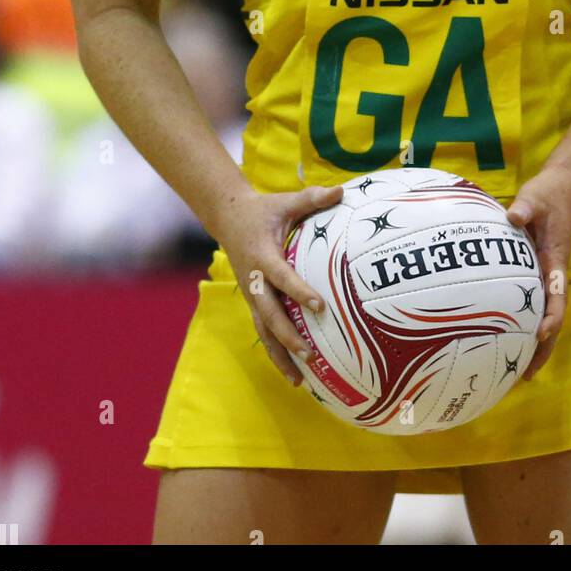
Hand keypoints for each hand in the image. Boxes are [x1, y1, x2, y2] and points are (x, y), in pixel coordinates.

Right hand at [219, 183, 344, 386]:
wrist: (228, 218)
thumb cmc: (263, 210)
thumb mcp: (285, 201)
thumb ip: (313, 198)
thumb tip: (341, 191)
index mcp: (263, 256)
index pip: (282, 278)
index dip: (299, 293)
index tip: (319, 307)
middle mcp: (254, 281)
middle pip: (269, 315)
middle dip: (288, 336)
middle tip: (310, 354)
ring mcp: (252, 295)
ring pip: (264, 330)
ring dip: (281, 354)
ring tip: (300, 379)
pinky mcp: (254, 302)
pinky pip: (265, 330)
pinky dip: (277, 351)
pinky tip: (294, 373)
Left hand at [505, 164, 570, 380]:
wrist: (562, 187)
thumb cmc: (547, 194)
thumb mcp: (534, 197)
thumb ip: (524, 207)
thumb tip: (512, 217)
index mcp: (556, 261)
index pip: (558, 296)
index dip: (551, 316)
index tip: (541, 333)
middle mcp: (554, 274)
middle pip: (553, 318)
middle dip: (543, 347)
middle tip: (526, 375)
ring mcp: (548, 276)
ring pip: (545, 316)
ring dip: (536, 343)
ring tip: (518, 372)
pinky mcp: (539, 273)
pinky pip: (534, 304)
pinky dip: (526, 324)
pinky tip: (507, 337)